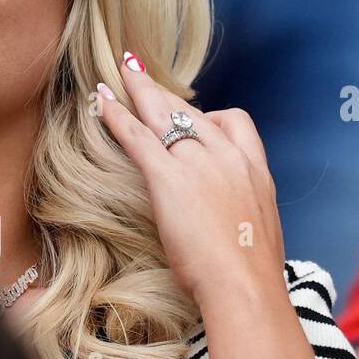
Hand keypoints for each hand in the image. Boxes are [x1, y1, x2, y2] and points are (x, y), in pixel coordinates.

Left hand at [94, 53, 286, 309]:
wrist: (245, 285)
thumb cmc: (251, 275)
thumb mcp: (258, 232)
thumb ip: (243, 214)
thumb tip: (232, 225)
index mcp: (255, 170)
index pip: (234, 122)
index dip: (209, 114)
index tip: (193, 112)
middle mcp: (229, 157)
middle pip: (193, 111)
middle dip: (165, 93)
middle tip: (143, 76)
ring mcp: (199, 164)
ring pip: (164, 113)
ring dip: (139, 90)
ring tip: (121, 73)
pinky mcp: (168, 179)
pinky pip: (138, 136)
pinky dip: (116, 115)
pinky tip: (100, 101)